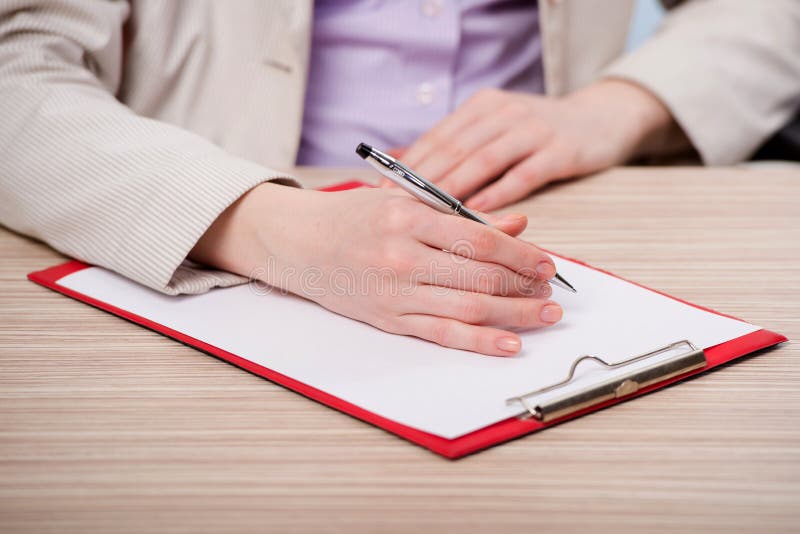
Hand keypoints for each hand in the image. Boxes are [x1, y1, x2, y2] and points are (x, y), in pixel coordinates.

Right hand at [191, 183, 563, 355]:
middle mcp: (403, 256)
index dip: (521, 253)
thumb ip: (460, 215)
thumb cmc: (352, 217)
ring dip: (515, 315)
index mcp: (407, 218)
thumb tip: (517, 224)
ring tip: (545, 316)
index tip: (546, 261)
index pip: (480, 239)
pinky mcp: (391, 319)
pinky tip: (510, 344)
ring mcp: (396, 292)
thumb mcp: (404, 201)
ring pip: (469, 308)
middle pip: (481, 276)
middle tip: (551, 290)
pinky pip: (443, 334)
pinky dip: (479, 343)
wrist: (298, 243)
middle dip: (525, 285)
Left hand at [392, 80, 676, 210]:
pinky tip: (478, 213)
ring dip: (455, 189)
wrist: (602, 118)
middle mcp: (504, 113)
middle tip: (397, 210)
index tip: (383, 193)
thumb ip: (453, 144)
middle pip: (456, 148)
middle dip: (423, 181)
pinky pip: (523, 175)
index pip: (438, 137)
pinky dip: (499, 194)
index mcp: (482, 106)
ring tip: (428, 215)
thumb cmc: (538, 132)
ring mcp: (534, 129)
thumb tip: (399, 163)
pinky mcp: (560, 150)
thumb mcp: (494, 127)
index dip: (409, 166)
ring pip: (484, 161)